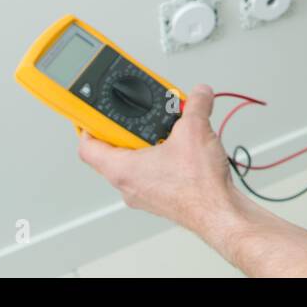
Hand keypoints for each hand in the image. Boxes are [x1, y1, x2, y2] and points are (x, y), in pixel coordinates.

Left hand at [77, 83, 240, 231]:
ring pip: (135, 163)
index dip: (88, 126)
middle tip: (144, 116)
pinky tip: (183, 149)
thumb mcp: (195, 130)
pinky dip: (163, 158)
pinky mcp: (160, 198)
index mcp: (122, 169)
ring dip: (149, 143)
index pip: (88, 148)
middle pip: (113, 152)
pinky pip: (153, 173)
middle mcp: (127, 185)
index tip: (94, 113)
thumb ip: (195, 105)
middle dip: (130, 129)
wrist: (218, 212)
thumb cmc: (198, 187)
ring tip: (169, 131)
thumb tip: (199, 93)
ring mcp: (144, 194)